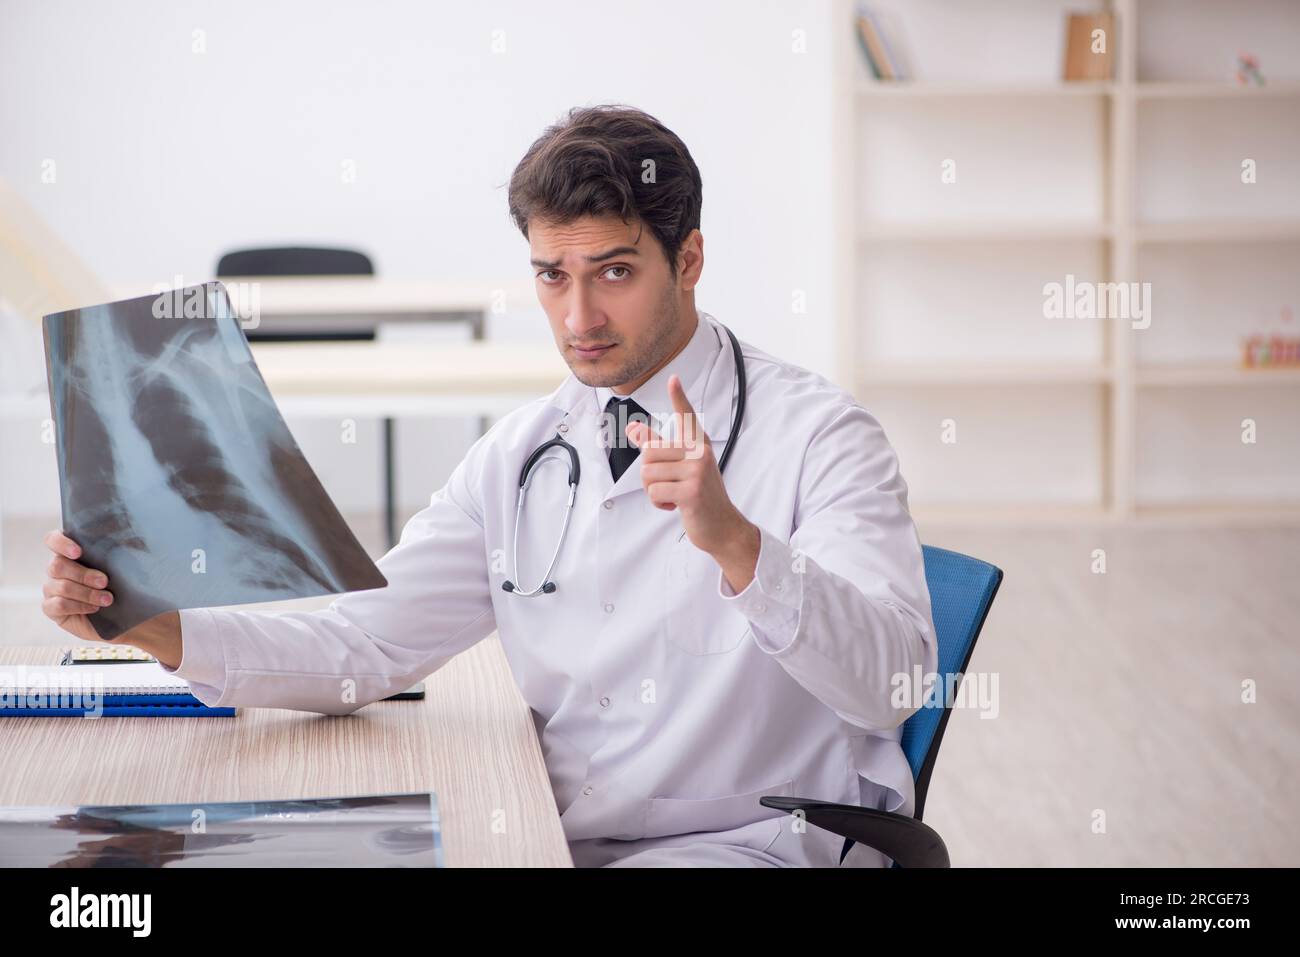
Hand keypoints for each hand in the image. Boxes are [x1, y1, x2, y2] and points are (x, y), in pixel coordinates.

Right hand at [40, 530, 183, 665]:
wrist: (127, 615)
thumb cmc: (125, 586)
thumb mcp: (127, 566)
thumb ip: (124, 548)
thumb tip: (136, 538)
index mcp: (71, 553)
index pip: (53, 540)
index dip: (61, 543)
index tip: (78, 552)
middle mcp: (58, 569)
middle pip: (57, 565)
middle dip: (83, 574)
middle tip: (104, 581)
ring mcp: (52, 588)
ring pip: (61, 586)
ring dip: (86, 593)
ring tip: (107, 599)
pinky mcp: (52, 608)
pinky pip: (58, 605)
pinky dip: (79, 606)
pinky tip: (95, 608)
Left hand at [625, 375, 759, 590]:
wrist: (722, 526)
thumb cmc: (699, 494)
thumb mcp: (680, 467)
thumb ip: (657, 447)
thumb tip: (633, 429)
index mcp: (698, 445)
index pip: (686, 417)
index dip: (679, 397)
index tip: (673, 379)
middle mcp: (699, 453)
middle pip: (649, 452)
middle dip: (650, 473)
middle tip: (669, 484)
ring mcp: (697, 471)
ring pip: (648, 474)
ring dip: (654, 491)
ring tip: (674, 494)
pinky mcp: (692, 491)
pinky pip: (655, 491)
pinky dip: (659, 503)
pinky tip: (676, 505)